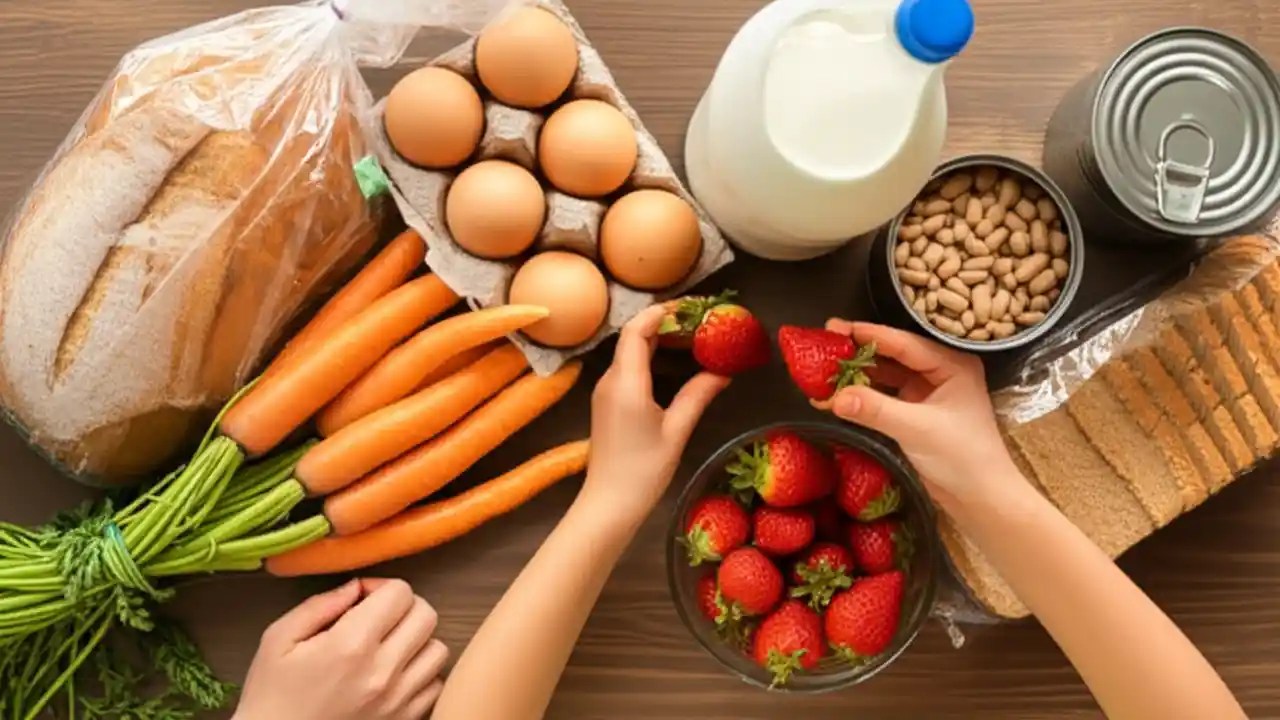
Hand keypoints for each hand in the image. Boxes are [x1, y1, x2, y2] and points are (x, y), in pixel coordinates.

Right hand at [234, 579, 448, 719]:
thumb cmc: (270, 695)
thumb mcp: (278, 639)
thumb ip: (320, 605)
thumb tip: (356, 587)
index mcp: (351, 645)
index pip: (399, 592)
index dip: (380, 587)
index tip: (361, 598)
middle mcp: (382, 671)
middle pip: (426, 615)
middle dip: (403, 606)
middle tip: (377, 617)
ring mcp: (397, 699)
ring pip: (438, 649)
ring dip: (417, 640)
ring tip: (388, 645)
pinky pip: (435, 685)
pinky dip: (422, 674)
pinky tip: (395, 673)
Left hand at [580, 305, 730, 525]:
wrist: (608, 503)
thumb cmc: (643, 471)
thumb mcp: (677, 431)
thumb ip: (698, 395)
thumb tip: (724, 370)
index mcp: (626, 383)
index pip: (637, 330)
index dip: (661, 311)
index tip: (691, 307)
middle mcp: (610, 380)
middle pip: (634, 336)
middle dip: (665, 321)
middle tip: (700, 319)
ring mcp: (606, 391)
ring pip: (631, 351)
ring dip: (659, 338)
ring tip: (693, 335)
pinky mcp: (608, 401)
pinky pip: (629, 367)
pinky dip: (651, 356)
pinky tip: (675, 360)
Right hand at [820, 320, 1016, 512]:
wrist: (981, 499)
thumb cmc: (963, 458)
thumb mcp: (917, 429)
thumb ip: (875, 410)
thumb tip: (834, 397)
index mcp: (952, 365)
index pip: (904, 343)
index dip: (868, 334)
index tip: (835, 327)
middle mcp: (941, 373)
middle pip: (893, 355)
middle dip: (859, 353)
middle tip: (824, 343)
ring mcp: (928, 393)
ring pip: (887, 375)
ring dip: (857, 376)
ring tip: (823, 370)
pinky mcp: (917, 413)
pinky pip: (885, 397)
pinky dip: (863, 397)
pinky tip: (837, 397)